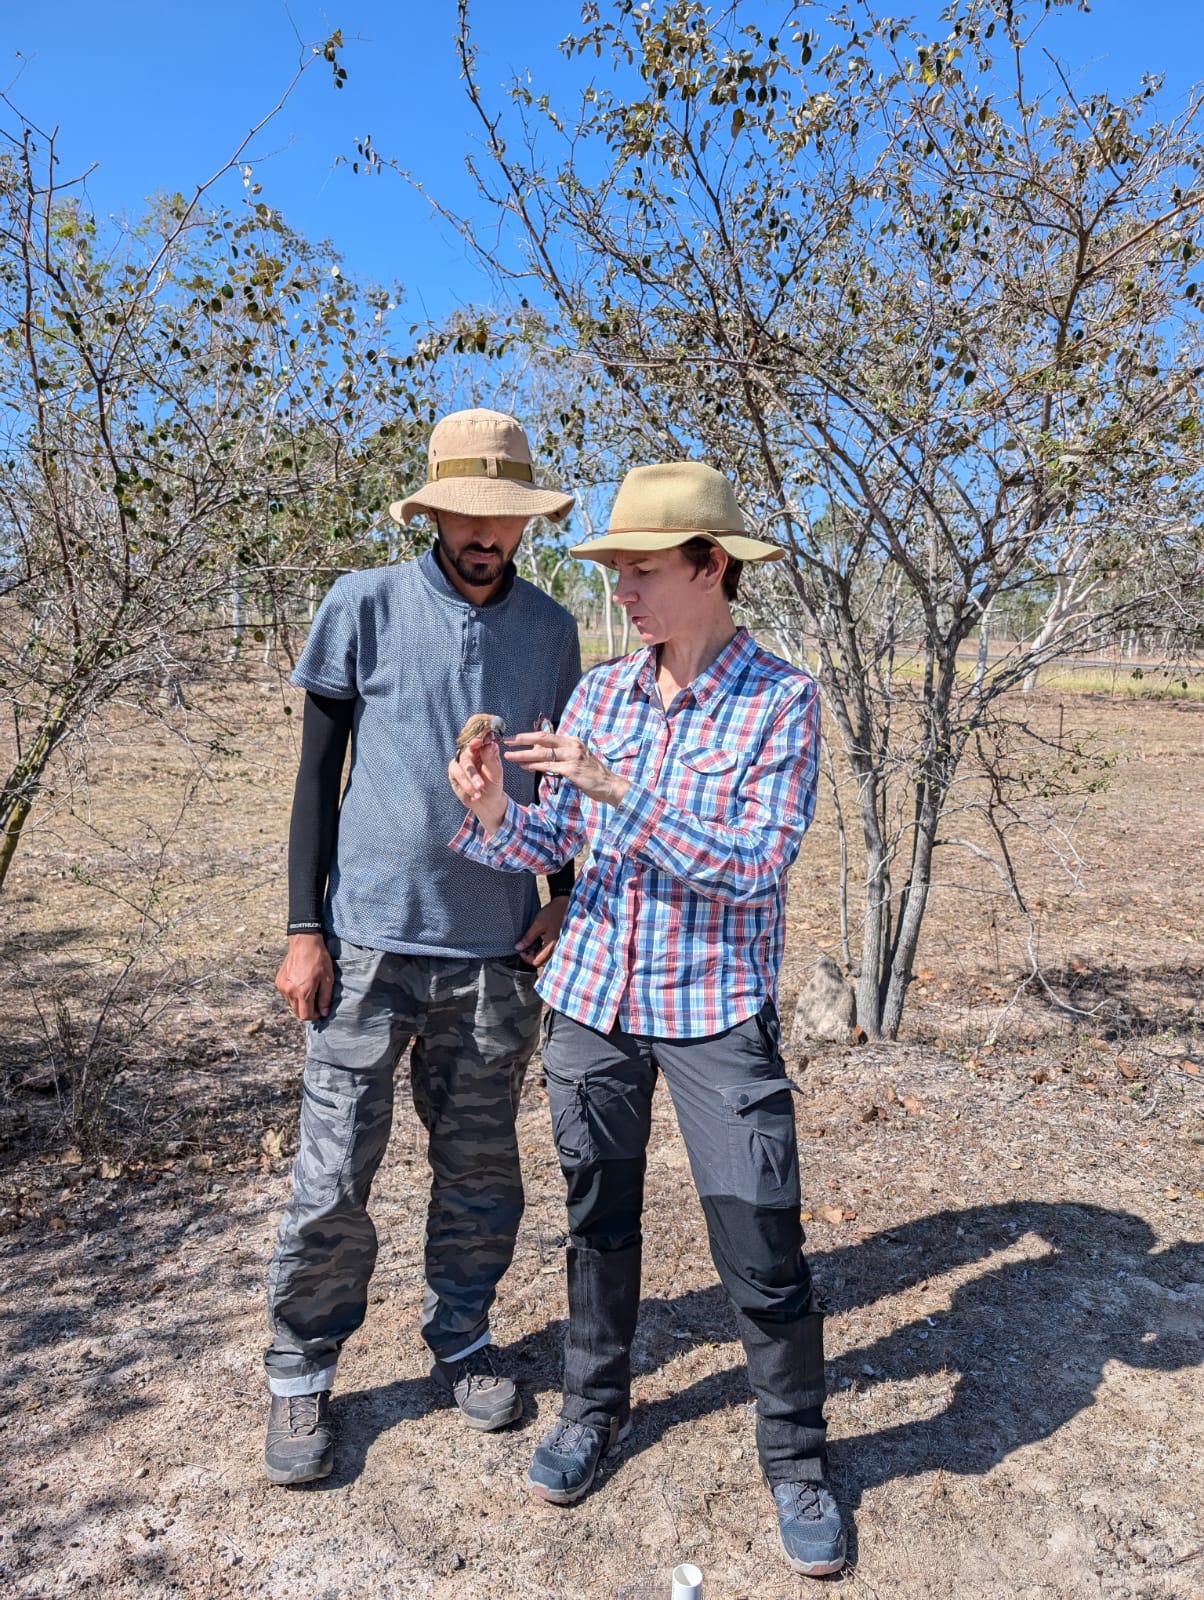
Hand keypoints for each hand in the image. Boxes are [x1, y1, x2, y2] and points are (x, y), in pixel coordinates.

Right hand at [275, 933, 334, 1020]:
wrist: (304, 942)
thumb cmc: (318, 959)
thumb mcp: (328, 979)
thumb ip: (325, 998)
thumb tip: (324, 1013)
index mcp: (303, 992)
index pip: (305, 1015)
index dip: (314, 1016)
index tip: (320, 1010)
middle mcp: (289, 991)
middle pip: (297, 1012)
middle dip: (307, 1010)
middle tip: (316, 1001)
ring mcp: (282, 986)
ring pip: (291, 1004)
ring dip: (300, 1002)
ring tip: (308, 990)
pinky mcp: (278, 981)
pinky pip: (286, 994)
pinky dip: (293, 994)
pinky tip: (300, 983)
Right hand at [448, 733, 506, 832]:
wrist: (487, 800)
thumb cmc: (493, 784)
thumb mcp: (496, 773)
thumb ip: (492, 759)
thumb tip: (490, 744)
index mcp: (483, 749)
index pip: (479, 740)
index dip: (478, 740)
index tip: (478, 742)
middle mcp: (470, 752)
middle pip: (468, 752)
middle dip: (474, 769)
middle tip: (481, 782)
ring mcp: (461, 761)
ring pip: (462, 765)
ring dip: (471, 779)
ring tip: (480, 789)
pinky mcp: (454, 771)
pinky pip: (457, 775)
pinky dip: (466, 785)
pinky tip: (475, 794)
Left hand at [505, 730, 628, 807]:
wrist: (608, 785)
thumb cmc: (591, 774)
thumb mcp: (576, 759)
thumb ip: (560, 755)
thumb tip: (540, 753)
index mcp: (571, 741)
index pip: (546, 735)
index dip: (528, 736)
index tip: (513, 738)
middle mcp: (572, 745)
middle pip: (542, 739)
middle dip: (522, 739)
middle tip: (506, 741)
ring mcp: (572, 756)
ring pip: (543, 753)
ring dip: (524, 754)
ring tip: (510, 756)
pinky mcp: (572, 769)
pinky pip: (549, 766)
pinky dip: (535, 766)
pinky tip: (525, 767)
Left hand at [514, 894, 569, 968]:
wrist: (566, 904)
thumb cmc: (553, 913)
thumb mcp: (538, 924)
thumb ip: (528, 938)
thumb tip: (518, 948)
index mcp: (551, 946)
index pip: (536, 962)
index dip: (526, 957)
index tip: (521, 948)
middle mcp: (555, 949)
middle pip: (540, 960)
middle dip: (530, 954)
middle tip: (524, 943)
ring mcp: (557, 945)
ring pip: (543, 955)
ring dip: (535, 950)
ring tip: (530, 939)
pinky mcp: (557, 941)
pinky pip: (547, 949)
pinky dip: (540, 946)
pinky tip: (537, 937)